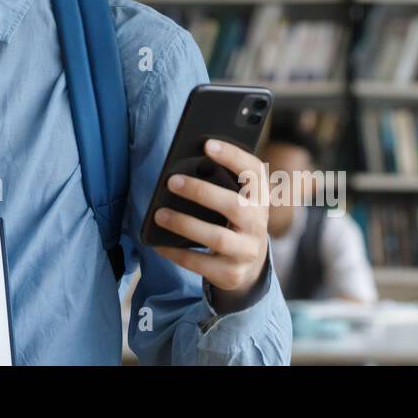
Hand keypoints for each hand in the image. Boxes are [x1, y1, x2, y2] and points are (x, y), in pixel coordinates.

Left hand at [152, 138, 268, 301]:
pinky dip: (176, 253)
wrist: (248, 266)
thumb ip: (220, 182)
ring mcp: (247, 250)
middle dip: (201, 192)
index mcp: (259, 197)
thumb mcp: (236, 200)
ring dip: (185, 224)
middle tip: (171, 181)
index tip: (207, 144)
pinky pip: (201, 263)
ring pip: (217, 237)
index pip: (254, 172)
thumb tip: (182, 165)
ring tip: (159, 214)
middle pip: (234, 206)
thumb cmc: (232, 220)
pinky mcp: (232, 274)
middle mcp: (258, 223)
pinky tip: (158, 243)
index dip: (233, 156)